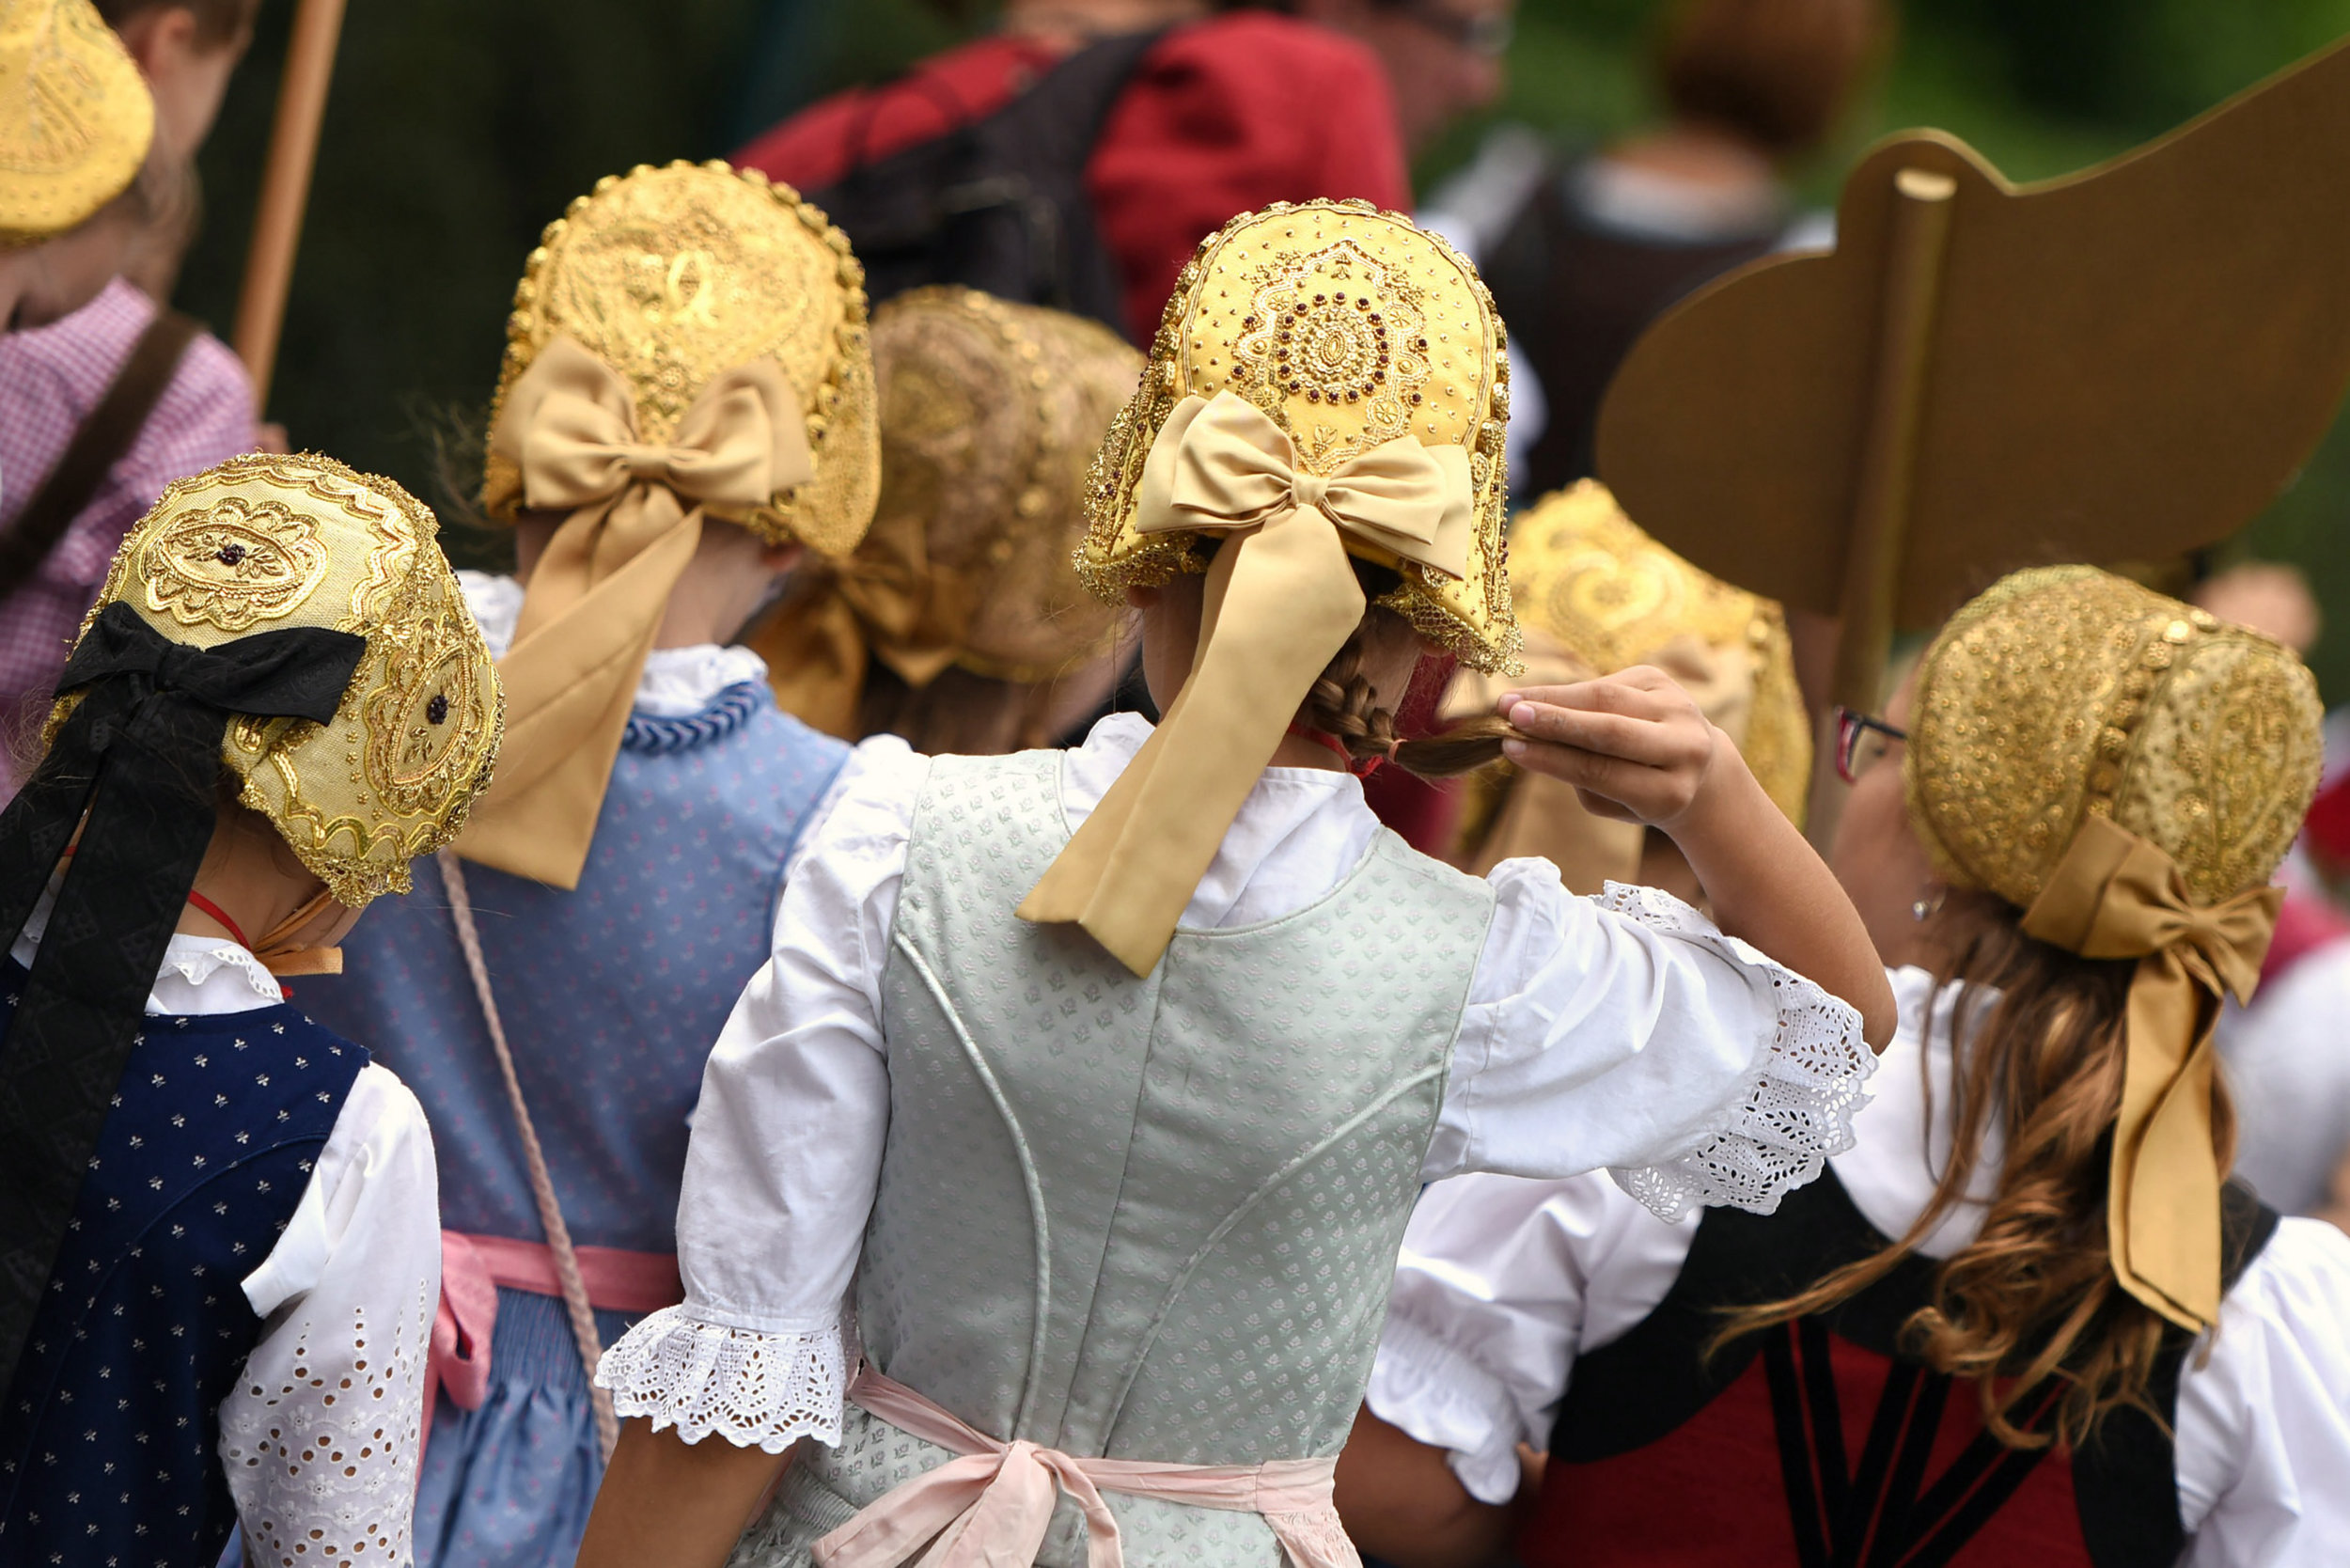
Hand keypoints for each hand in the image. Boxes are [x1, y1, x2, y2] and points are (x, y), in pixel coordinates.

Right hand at [1498, 667, 1731, 829]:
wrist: (1695, 766)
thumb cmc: (1641, 791)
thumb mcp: (1614, 802)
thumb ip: (1579, 776)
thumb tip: (1529, 740)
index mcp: (1670, 792)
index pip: (1602, 772)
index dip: (1553, 759)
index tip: (1511, 747)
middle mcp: (1685, 747)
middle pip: (1611, 730)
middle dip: (1556, 721)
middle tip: (1510, 715)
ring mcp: (1680, 707)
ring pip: (1607, 698)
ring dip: (1554, 698)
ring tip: (1512, 702)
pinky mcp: (1664, 680)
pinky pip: (1607, 683)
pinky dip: (1570, 693)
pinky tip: (1542, 699)